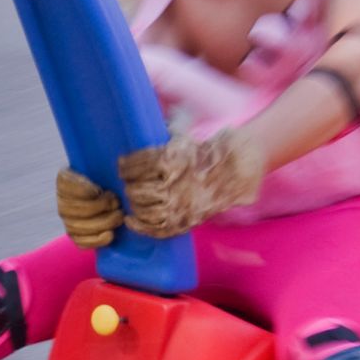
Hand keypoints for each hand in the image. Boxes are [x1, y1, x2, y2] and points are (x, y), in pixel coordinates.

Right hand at [57, 168, 122, 248]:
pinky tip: (110, 234)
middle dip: (100, 207)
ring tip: (118, 216)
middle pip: (76, 209)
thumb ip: (103, 164)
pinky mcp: (74, 235)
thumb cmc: (109, 179)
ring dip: (103, 222)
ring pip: (80, 226)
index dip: (85, 191)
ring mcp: (67, 219)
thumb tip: (116, 163)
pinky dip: (96, 240)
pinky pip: (80, 241)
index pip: (67, 187)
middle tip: (116, 203)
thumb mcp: (105, 167)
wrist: (110, 197)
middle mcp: (62, 199)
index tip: (100, 190)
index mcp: (65, 179)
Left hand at [116, 127, 264, 238]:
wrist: (237, 170)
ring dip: (135, 203)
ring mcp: (179, 203)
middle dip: (131, 186)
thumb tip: (147, 131)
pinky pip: (159, 228)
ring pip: (145, 209)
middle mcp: (173, 182)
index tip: (122, 165)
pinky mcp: (185, 219)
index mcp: (170, 159)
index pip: (137, 165)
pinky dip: (141, 227)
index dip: (127, 166)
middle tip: (129, 183)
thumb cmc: (208, 152)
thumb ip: (164, 137)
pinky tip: (130, 221)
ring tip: (134, 198)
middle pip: (138, 190)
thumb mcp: (183, 139)